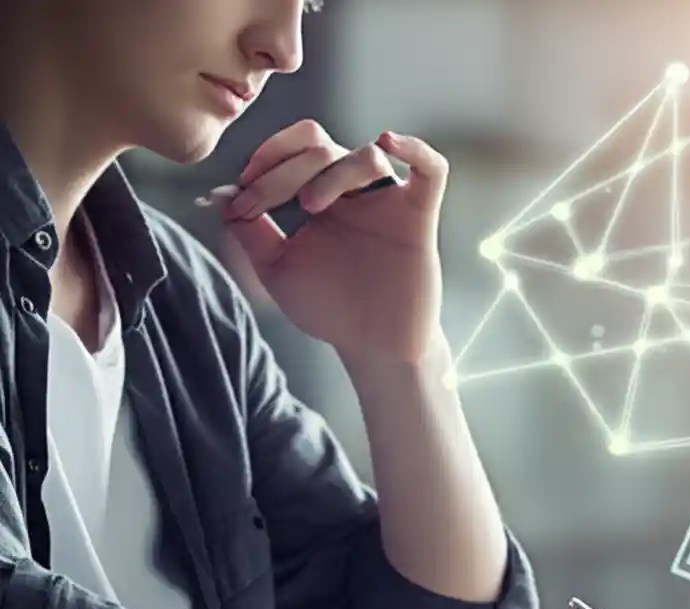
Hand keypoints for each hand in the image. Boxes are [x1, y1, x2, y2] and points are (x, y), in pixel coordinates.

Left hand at [220, 119, 446, 362]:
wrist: (371, 345)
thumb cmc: (329, 309)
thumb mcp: (274, 268)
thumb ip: (247, 231)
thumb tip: (217, 197)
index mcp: (322, 195)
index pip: (294, 152)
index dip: (263, 163)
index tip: (240, 201)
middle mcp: (355, 192)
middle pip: (322, 145)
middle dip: (285, 166)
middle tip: (262, 202)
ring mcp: (388, 202)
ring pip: (365, 156)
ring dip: (331, 172)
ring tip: (309, 207)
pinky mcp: (419, 217)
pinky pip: (431, 170)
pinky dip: (415, 148)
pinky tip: (388, 141)